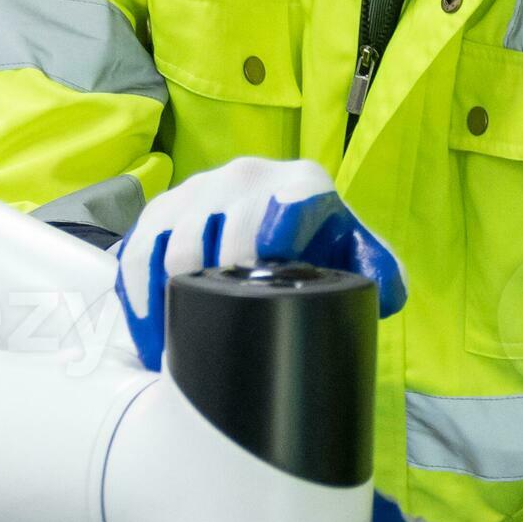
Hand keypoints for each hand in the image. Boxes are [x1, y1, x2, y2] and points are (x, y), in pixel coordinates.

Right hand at [105, 157, 407, 368]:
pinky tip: (146, 334)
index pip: (279, 213)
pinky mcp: (164, 206)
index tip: (255, 295)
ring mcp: (199, 187)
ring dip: (166, 294)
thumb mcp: (356, 253)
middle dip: (212, 284)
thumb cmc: (322, 241)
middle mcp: (247, 175)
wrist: (289, 216)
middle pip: (215, 229)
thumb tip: (385, 293)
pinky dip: (137, 293)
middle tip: (214, 332)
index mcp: (301, 183)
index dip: (263, 255)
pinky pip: (137, 246)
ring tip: (172, 345)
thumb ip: (378, 270)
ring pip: (170, 237)